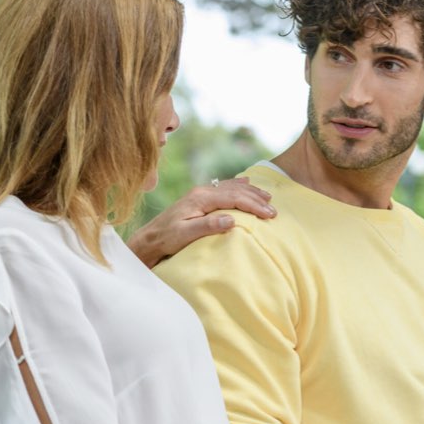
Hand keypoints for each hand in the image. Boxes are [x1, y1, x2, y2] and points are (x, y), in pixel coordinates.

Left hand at [127, 177, 274, 267]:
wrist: (149, 238)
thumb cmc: (166, 239)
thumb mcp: (185, 235)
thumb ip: (207, 226)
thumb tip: (231, 219)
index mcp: (201, 198)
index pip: (234, 198)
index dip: (254, 205)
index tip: (269, 214)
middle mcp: (202, 191)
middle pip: (236, 190)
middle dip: (257, 199)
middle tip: (274, 210)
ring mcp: (201, 193)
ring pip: (232, 187)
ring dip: (251, 192)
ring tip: (267, 197)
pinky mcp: (200, 198)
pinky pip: (225, 187)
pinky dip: (239, 186)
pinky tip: (247, 184)